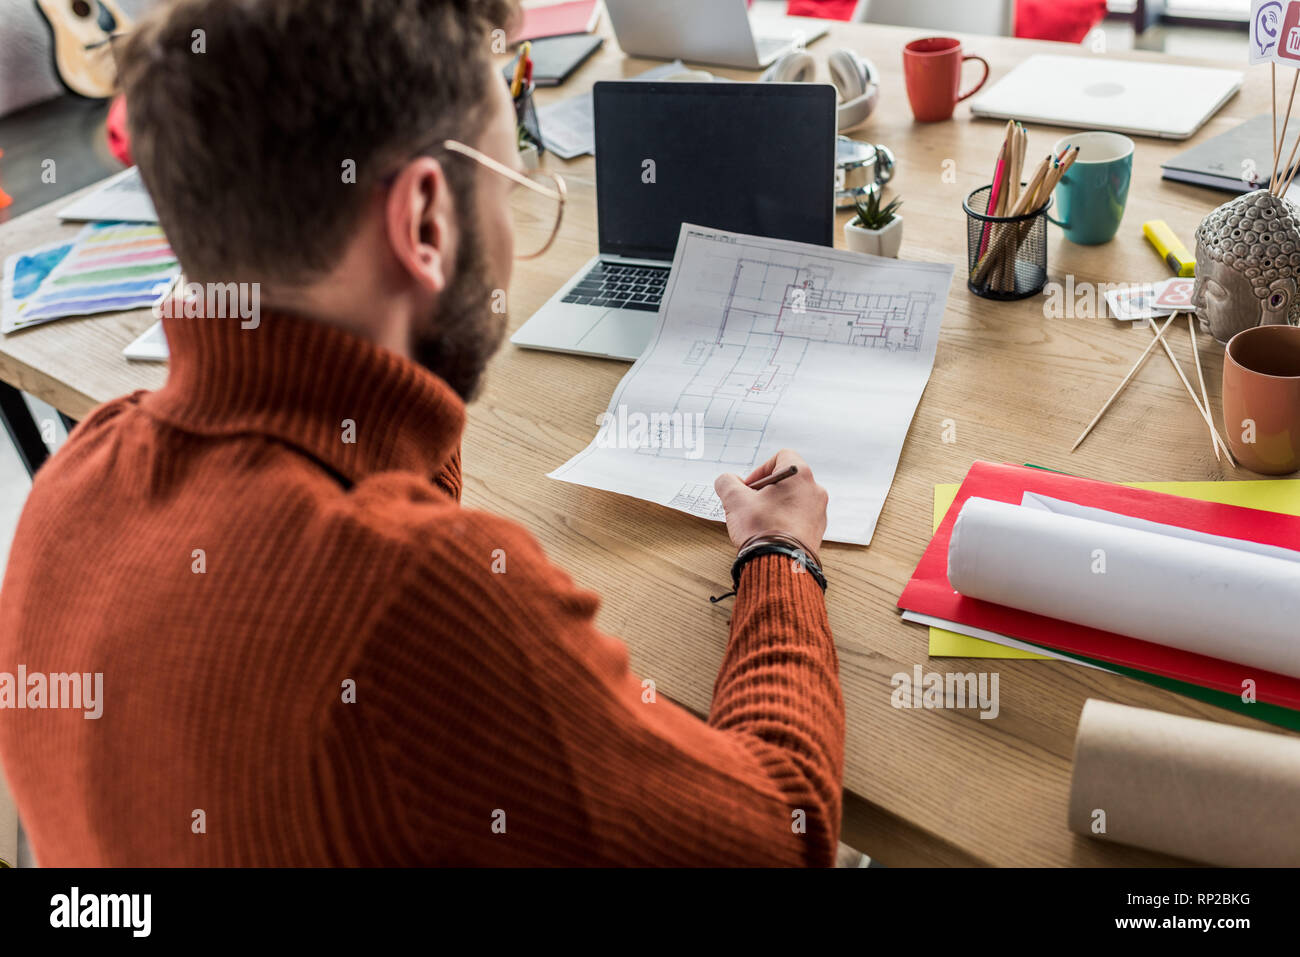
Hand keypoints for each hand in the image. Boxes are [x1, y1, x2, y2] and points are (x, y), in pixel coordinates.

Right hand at [713, 449, 827, 559]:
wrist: (780, 565)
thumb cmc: (763, 530)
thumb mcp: (735, 501)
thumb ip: (727, 483)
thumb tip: (726, 481)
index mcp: (799, 475)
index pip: (782, 457)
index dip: (761, 469)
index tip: (749, 486)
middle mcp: (815, 490)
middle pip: (787, 480)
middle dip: (765, 491)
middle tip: (750, 505)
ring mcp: (818, 512)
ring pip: (793, 500)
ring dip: (775, 506)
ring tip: (759, 522)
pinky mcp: (817, 531)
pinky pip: (799, 518)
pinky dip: (784, 521)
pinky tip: (770, 533)